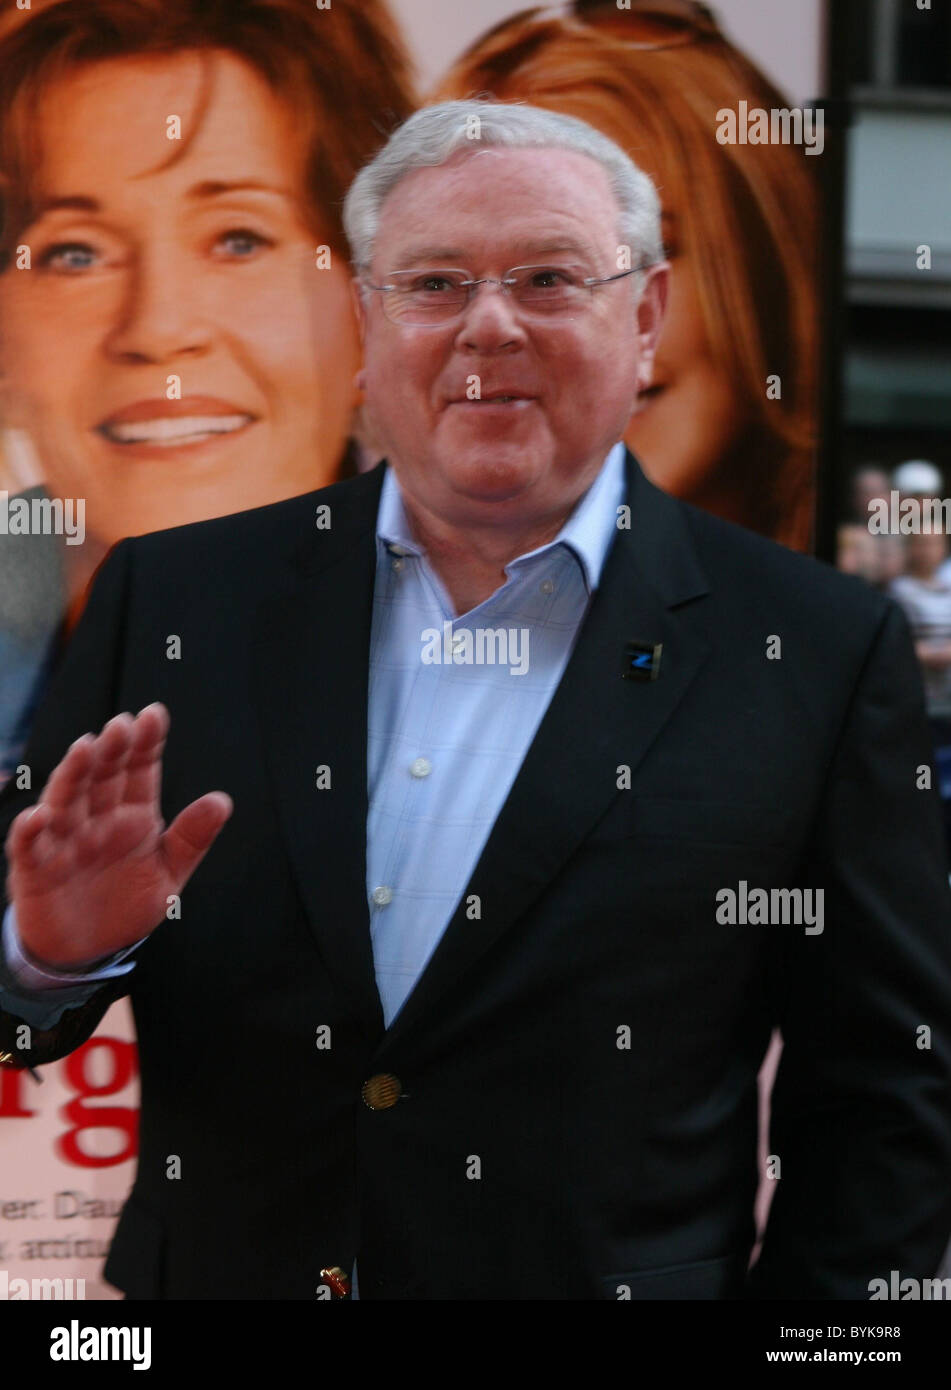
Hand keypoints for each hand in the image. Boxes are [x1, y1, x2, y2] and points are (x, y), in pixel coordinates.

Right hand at [4, 703, 231, 969]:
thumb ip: (191, 839)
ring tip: (85, 748)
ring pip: (66, 799)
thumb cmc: (126, 904)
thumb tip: (223, 800)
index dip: (146, 744)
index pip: (139, 772)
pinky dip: (31, 829)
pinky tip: (40, 814)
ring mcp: (64, 840)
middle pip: (102, 777)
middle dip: (111, 750)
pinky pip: (29, 845)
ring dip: (73, 774)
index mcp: (132, 816)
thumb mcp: (168, 875)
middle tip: (122, 725)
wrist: (85, 951)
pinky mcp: (35, 867)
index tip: (154, 715)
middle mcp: (96, 819)